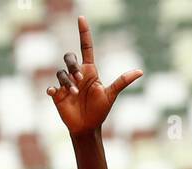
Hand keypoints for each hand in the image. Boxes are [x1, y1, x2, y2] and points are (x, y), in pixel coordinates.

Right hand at [46, 14, 142, 135]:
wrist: (88, 128)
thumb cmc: (99, 111)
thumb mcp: (111, 95)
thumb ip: (122, 82)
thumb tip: (140, 71)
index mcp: (89, 71)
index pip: (86, 47)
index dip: (84, 32)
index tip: (82, 18)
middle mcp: (76, 75)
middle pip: (70, 58)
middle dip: (73, 66)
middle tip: (79, 80)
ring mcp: (66, 84)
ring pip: (60, 72)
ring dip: (66, 81)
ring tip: (74, 93)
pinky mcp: (58, 95)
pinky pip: (51, 87)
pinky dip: (52, 88)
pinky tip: (54, 92)